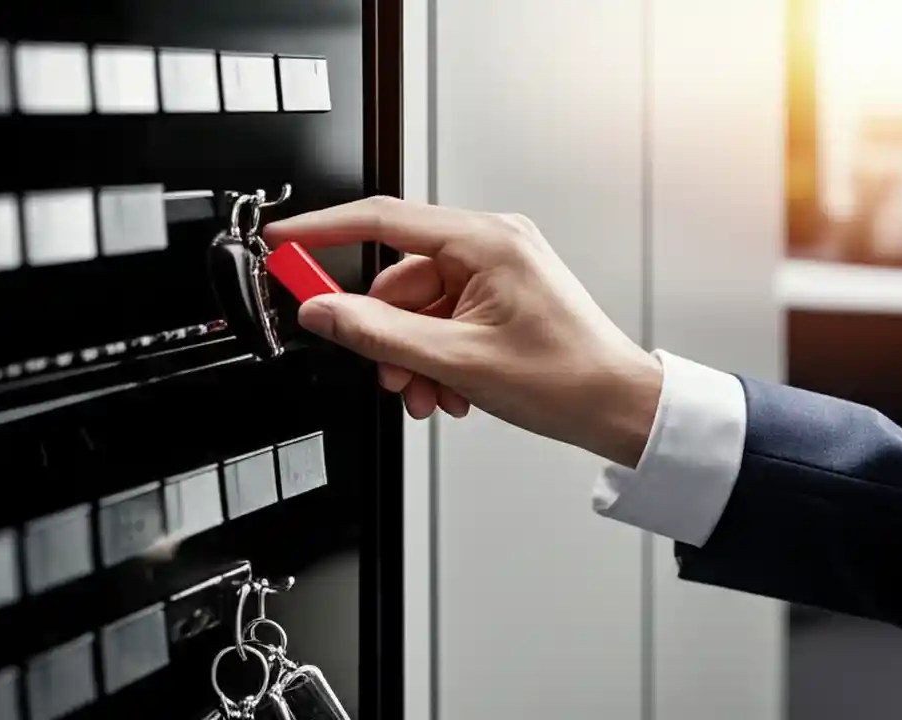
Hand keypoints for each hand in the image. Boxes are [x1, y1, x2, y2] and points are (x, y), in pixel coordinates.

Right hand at [263, 196, 661, 466]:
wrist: (617, 407)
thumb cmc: (565, 378)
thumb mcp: (456, 360)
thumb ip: (378, 334)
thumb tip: (323, 312)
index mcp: (485, 240)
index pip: (382, 219)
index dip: (323, 230)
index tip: (284, 243)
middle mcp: (491, 244)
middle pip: (398, 279)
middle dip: (385, 336)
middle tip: (388, 375)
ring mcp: (496, 271)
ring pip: (417, 309)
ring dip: (411, 357)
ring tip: (430, 394)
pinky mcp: (499, 297)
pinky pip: (441, 320)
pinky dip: (433, 357)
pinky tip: (449, 390)